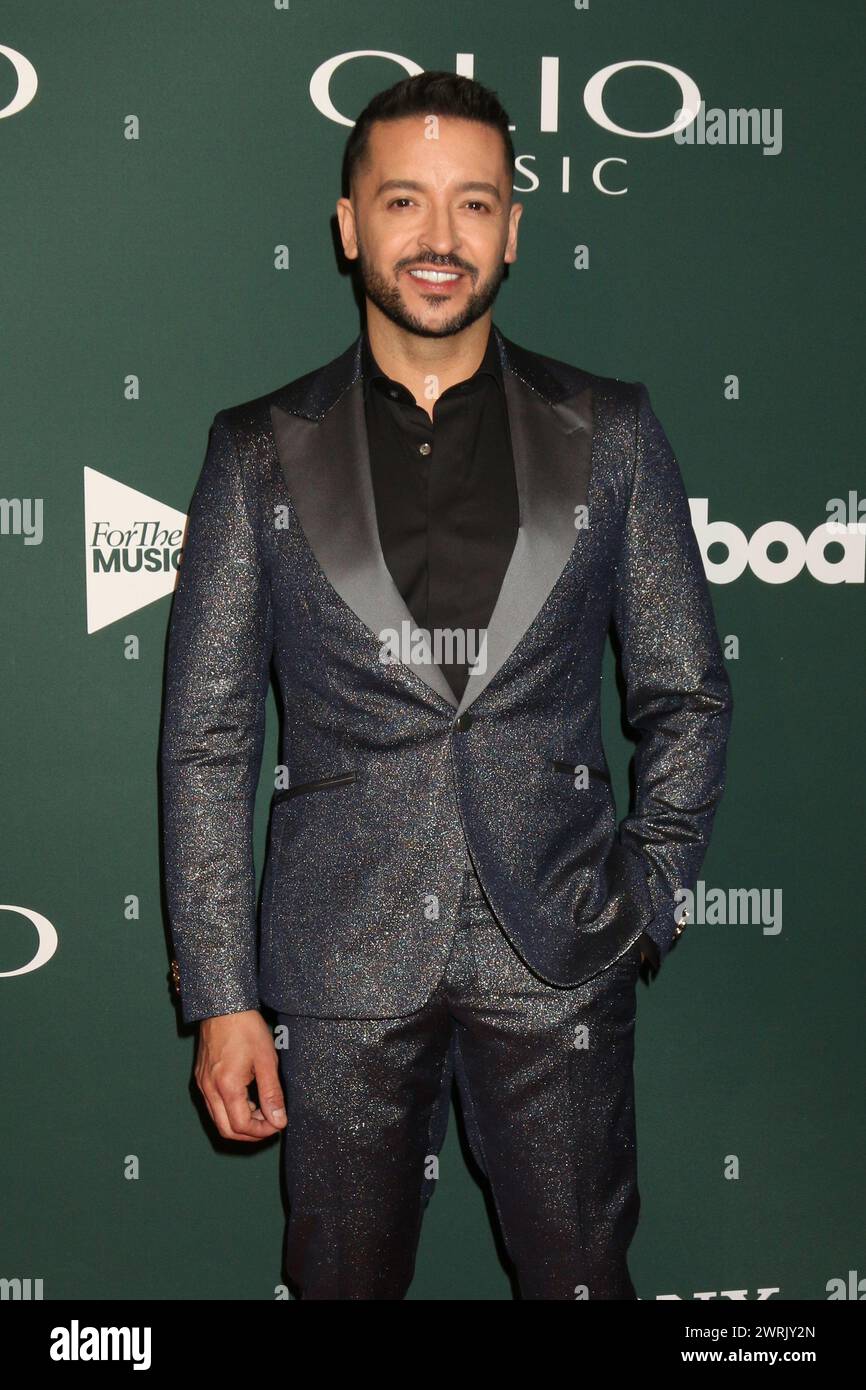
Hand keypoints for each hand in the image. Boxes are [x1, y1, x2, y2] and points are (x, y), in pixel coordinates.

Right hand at [195, 1009, 286, 1141]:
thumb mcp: (266, 1060)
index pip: (242, 1126)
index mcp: (226, 1086)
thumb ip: (272, 1093)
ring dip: (240, 1123)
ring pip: (218, 1120)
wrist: (222, 1006)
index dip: (262, 1131)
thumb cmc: (245, 1028)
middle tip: (270, 1123)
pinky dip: (230, 1111)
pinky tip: (247, 1099)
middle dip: (250, 1133)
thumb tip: (279, 1121)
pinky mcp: (201, 1078)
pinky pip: (213, 1106)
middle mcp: (209, 1090)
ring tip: (261, 1110)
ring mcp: (202, 1085)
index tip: (278, 1123)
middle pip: (226, 1130)